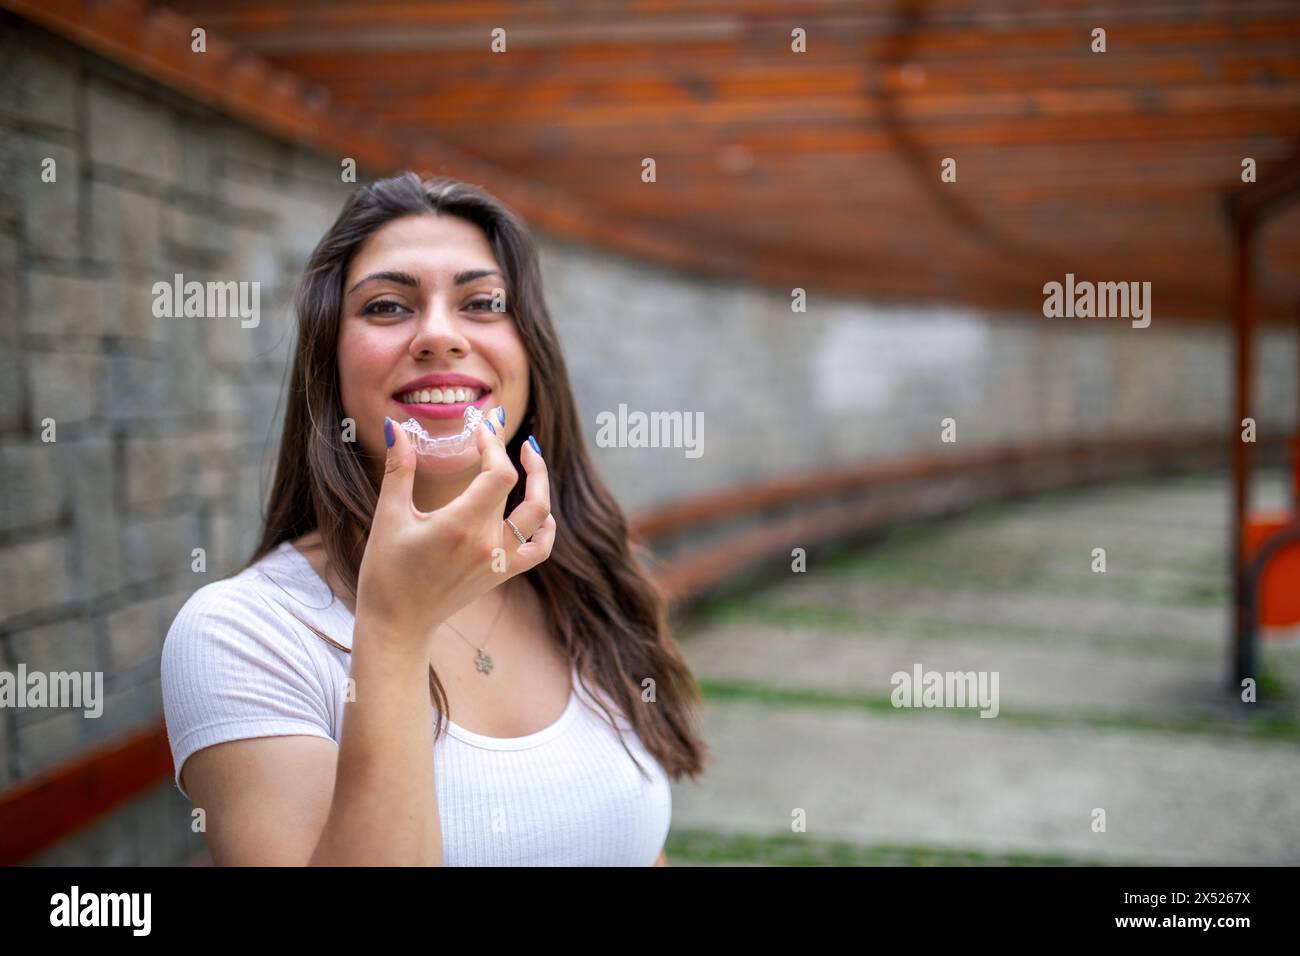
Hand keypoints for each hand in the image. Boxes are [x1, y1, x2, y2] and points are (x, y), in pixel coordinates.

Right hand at [355, 406, 555, 646]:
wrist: (398, 623)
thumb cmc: (386, 571)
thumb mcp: (389, 516)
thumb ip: (399, 469)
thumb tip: (395, 426)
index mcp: (461, 525)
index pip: (499, 474)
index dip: (494, 445)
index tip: (480, 428)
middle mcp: (487, 543)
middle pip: (517, 487)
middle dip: (508, 452)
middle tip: (497, 428)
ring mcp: (499, 561)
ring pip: (538, 516)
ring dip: (540, 483)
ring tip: (530, 457)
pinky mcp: (502, 574)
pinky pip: (539, 549)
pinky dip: (545, 528)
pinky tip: (540, 510)